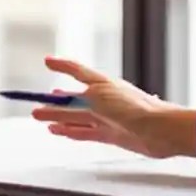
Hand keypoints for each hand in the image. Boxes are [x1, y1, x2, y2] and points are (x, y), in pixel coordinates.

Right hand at [32, 56, 195, 158]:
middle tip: (36, 104)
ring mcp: (107, 117)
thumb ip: (77, 99)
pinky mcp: (111, 134)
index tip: (47, 61)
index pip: (77, 70)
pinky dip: (70, 132)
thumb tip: (59, 99)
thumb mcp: (98, 97)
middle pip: (73, 100)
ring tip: (41, 119)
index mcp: (101, 83)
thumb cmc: (133, 107)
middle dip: (54, 102)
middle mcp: (103, 98)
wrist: (160, 129)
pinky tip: (58, 132)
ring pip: (76, 117)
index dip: (62, 65)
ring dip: (58, 118)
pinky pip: (85, 133)